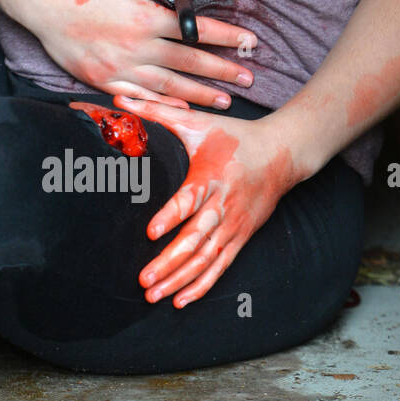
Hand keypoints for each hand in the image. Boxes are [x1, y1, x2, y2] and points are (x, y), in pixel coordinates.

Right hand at [17, 0, 256, 108]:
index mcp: (144, 18)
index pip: (196, 30)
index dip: (226, 37)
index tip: (248, 42)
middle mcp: (134, 48)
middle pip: (188, 64)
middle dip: (221, 72)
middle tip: (248, 79)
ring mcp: (117, 68)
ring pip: (167, 87)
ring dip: (198, 95)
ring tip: (225, 101)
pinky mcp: (101, 80)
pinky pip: (138, 98)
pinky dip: (162, 106)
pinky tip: (181, 111)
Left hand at [114, 96, 306, 306]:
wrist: (282, 153)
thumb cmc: (233, 136)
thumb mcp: (197, 122)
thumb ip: (155, 112)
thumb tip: (117, 99)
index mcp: (211, 177)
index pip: (189, 200)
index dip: (171, 217)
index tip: (150, 232)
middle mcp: (224, 206)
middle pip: (196, 239)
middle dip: (169, 262)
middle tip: (143, 280)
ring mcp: (234, 225)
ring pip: (206, 259)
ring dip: (180, 280)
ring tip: (155, 296)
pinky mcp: (241, 237)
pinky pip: (221, 266)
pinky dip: (202, 285)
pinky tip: (181, 301)